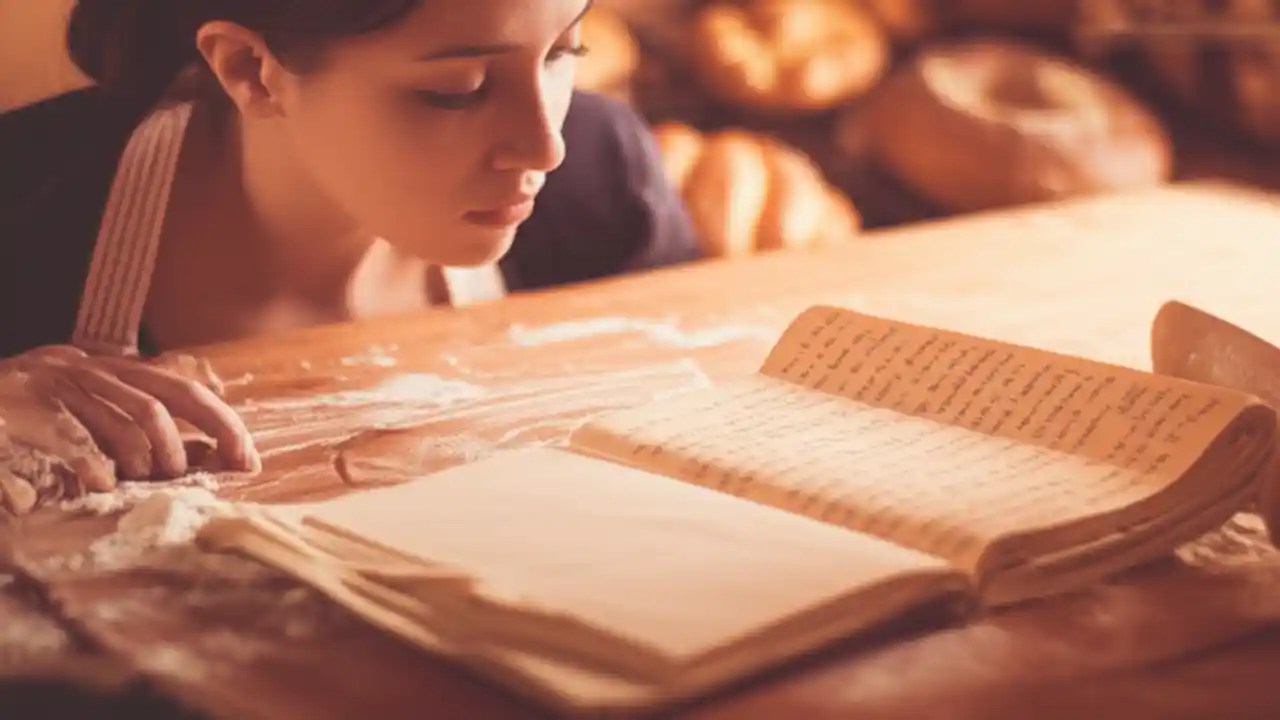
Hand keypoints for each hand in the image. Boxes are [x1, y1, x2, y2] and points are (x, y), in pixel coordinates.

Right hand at [0, 347, 260, 513]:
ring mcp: (60, 386)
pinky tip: (100, 485)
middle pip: (167, 399)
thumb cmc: (30, 411)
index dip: (222, 423)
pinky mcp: (26, 410)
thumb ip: (138, 428)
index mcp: (113, 370)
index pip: (183, 390)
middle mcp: (92, 371)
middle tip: (222, 470)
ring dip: (148, 459)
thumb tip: (203, 454)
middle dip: (208, 434)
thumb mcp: (89, 408)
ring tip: (144, 479)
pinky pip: (74, 441)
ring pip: (129, 421)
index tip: (247, 460)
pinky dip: (94, 467)